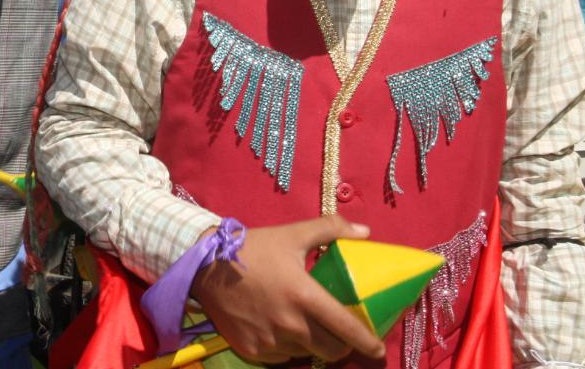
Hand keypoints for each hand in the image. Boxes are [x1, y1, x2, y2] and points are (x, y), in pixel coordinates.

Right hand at [191, 216, 385, 364]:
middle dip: (340, 344)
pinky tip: (279, 328)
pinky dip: (286, 347)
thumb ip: (331, 229)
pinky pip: (280, 356)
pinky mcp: (252, 350)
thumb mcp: (293, 234)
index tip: (378, 350)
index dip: (367, 342)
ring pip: (304, 354)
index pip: (346, 328)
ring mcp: (270, 341)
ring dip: (311, 344)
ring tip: (304, 325)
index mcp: (304, 296)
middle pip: (330, 350)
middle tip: (337, 332)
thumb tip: (365, 231)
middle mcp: (290, 324)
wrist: (206, 265)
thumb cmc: (254, 247)